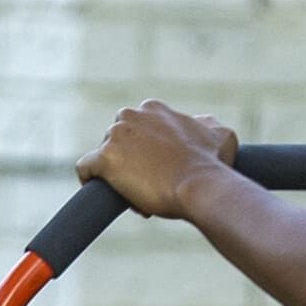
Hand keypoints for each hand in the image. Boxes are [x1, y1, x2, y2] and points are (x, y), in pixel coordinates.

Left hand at [84, 98, 239, 219]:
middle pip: (119, 143)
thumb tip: (200, 124)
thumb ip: (204, 125)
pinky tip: (104, 193)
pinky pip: (85, 168)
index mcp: (152, 109)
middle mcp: (130, 116)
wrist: (200, 186)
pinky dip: (91, 181)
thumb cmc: (212, 164)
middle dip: (132, 164)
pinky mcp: (104, 159)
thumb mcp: (219, 135)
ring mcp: (115, 136)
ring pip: (106, 157)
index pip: (138, 131)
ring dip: (118, 176)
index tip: (161, 172)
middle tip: (152, 187)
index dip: (147, 153)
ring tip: (141, 197)